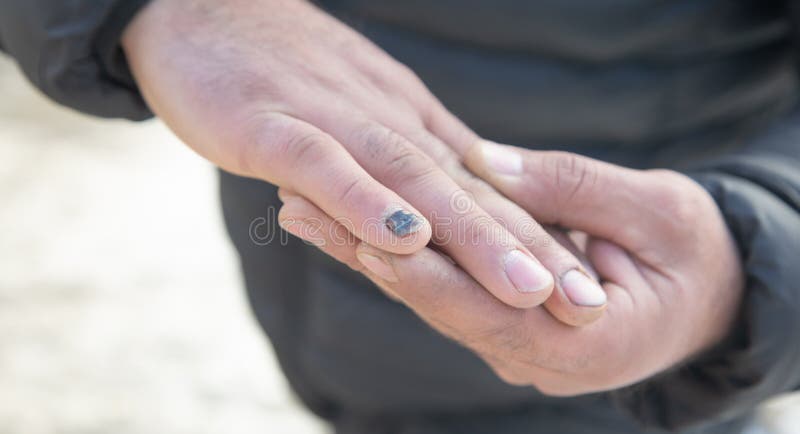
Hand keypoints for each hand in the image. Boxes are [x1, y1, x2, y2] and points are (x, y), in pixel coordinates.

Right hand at [122, 0, 607, 315]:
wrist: (201, 8)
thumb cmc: (282, 72)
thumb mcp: (361, 114)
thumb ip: (403, 156)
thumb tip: (449, 204)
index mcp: (406, 122)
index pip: (481, 186)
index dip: (536, 236)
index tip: (583, 282)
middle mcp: (384, 121)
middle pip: (465, 190)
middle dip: (529, 249)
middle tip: (584, 301)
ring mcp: (332, 121)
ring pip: (413, 180)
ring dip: (472, 236)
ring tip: (526, 288)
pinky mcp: (273, 125)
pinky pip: (325, 165)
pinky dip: (366, 203)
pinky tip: (406, 240)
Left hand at [279, 146, 743, 394]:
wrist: (708, 295)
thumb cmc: (694, 253)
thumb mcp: (658, 211)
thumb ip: (575, 191)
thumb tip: (485, 166)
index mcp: (585, 343)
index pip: (489, 310)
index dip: (425, 271)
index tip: (365, 234)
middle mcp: (536, 355)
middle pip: (438, 306)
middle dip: (367, 255)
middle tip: (301, 206)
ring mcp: (514, 342)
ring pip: (428, 298)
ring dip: (364, 250)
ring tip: (301, 206)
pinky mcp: (501, 319)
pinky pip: (440, 286)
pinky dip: (393, 252)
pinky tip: (345, 221)